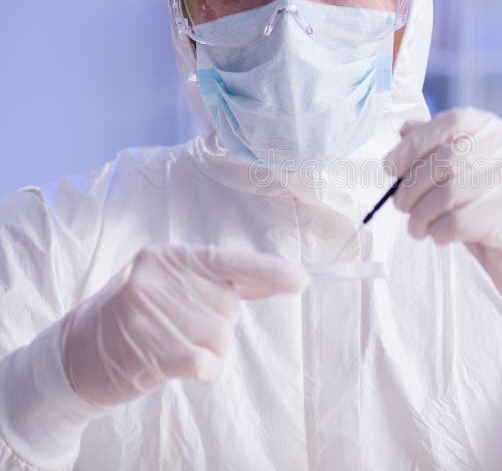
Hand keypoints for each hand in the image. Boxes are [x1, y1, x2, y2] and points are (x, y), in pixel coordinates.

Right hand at [61, 244, 308, 406]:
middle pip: (229, 306)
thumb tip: (284, 278)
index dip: (268, 271)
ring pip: (221, 335)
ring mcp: (152, 314)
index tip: (302, 280)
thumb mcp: (171, 284)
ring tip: (171, 344)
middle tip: (179, 327)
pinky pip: (208, 361)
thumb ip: (223, 280)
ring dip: (208, 348)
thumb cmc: (134, 317)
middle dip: (217, 322)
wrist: (76, 356)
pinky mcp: (152, 351)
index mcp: (167, 256)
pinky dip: (204, 368)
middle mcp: (159, 278)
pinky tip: (180, 364)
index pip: (228, 260)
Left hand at [385, 108, 501, 310]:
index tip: (391, 167)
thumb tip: (406, 130)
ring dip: (421, 213)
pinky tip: (439, 237)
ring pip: (450, 192)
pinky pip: (459, 222)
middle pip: (449, 158)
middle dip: (414, 184)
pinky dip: (438, 231)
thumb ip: (444, 151)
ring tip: (417, 226)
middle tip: (402, 205)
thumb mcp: (475, 179)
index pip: (456, 121)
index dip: (416, 143)